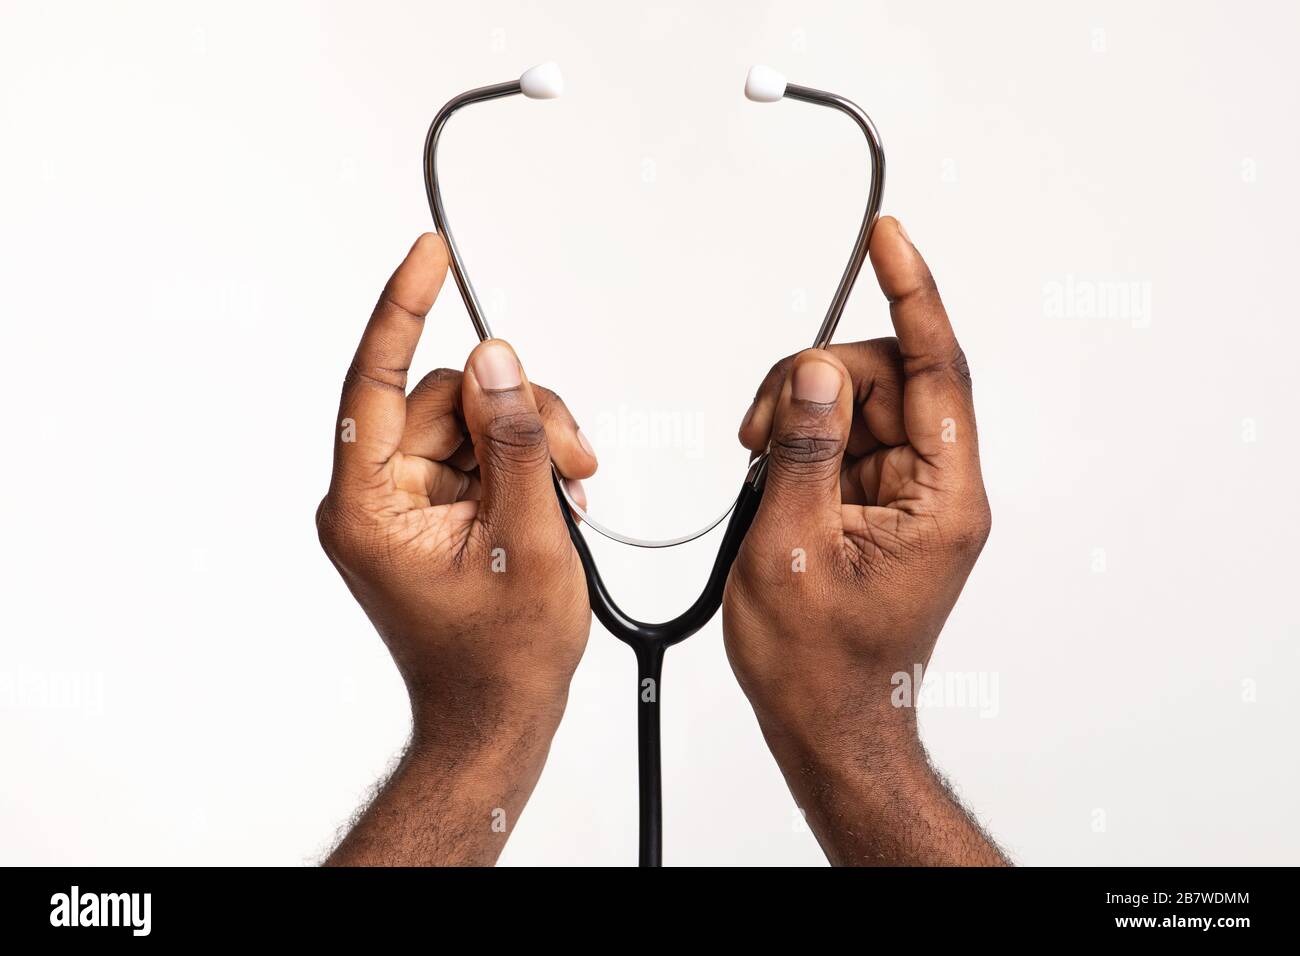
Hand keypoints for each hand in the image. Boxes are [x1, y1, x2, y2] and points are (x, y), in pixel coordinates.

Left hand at [316, 234, 596, 864]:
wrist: (497, 718)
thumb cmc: (502, 656)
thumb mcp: (528, 540)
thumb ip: (517, 443)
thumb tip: (497, 359)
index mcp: (368, 506)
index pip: (377, 382)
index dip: (402, 309)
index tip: (427, 251)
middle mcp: (374, 496)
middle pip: (446, 399)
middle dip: (520, 414)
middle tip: (579, 457)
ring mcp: (403, 504)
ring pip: (470, 420)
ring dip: (530, 440)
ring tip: (574, 487)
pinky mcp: (431, 511)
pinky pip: (478, 453)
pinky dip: (522, 463)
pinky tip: (556, 497)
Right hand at [723, 217, 1004, 864]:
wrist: (828, 722)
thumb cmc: (817, 663)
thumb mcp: (790, 548)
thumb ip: (806, 448)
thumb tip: (819, 372)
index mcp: (942, 500)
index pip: (938, 370)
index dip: (916, 294)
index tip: (890, 238)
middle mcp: (938, 490)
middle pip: (890, 377)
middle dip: (820, 379)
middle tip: (760, 428)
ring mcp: (909, 497)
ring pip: (862, 402)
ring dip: (804, 412)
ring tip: (760, 458)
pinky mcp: (881, 506)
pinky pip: (846, 439)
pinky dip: (804, 440)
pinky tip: (774, 471)